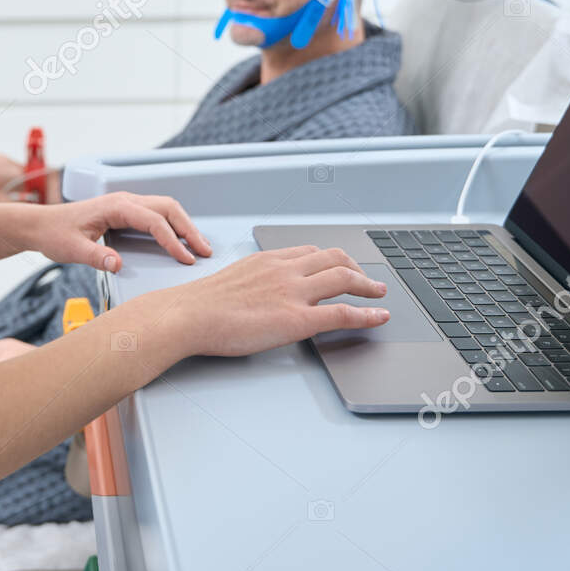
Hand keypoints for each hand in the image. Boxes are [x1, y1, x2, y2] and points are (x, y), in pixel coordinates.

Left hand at [23, 191, 212, 271]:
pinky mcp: (126, 212)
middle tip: (204, 251)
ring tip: (199, 247)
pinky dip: (173, 225)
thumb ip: (94, 256)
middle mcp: (125, 200)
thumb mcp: (71, 249)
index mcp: (116, 206)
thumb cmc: (55, 233)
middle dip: (189, 229)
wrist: (42, 225)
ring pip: (166, 209)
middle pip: (168, 208)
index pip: (154, 221)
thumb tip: (116, 264)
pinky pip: (157, 214)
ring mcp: (127, 204)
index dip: (172, 240)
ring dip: (184, 225)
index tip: (185, 258)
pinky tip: (180, 241)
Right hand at [149, 245, 389, 358]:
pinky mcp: (298, 318)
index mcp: (267, 260)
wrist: (189, 315)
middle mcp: (284, 270)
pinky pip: (343, 312)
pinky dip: (367, 313)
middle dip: (356, 268)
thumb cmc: (200, 305)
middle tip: (368, 280)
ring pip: (344, 278)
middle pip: (333, 258)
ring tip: (380, 293)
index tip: (340, 266)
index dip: (331, 260)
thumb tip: (258, 295)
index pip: (309, 252)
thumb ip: (253, 282)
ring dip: (368, 285)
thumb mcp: (231, 280)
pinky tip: (378, 316)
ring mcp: (293, 292)